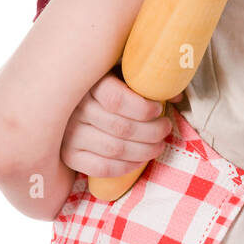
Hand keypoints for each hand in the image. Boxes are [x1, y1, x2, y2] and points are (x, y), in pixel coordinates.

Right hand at [60, 72, 184, 177]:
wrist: (67, 102)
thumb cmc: (104, 86)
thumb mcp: (121, 74)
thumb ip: (145, 81)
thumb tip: (175, 96)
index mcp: (88, 85)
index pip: (116, 100)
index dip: (143, 108)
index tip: (158, 109)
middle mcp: (75, 110)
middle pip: (122, 128)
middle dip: (152, 132)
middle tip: (165, 128)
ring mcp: (69, 135)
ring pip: (115, 149)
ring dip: (144, 151)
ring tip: (159, 145)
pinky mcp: (69, 155)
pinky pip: (101, 168)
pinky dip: (126, 167)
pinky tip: (140, 160)